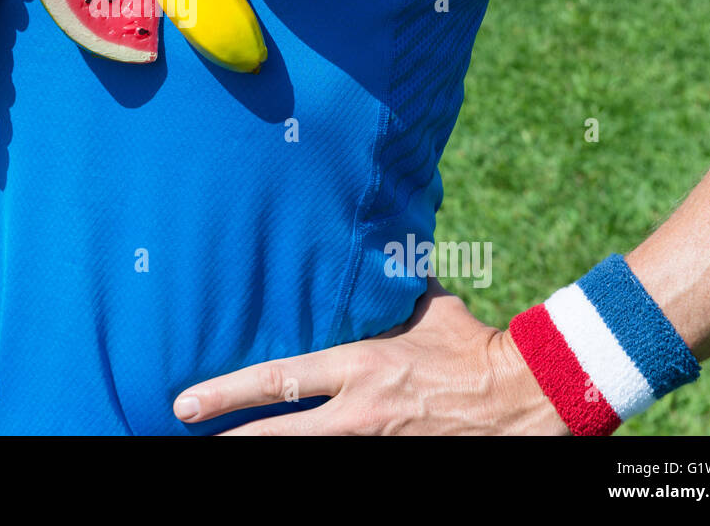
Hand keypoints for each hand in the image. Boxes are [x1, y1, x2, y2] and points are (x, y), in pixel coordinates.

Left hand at [173, 279, 568, 434]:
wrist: (526, 394)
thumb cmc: (471, 343)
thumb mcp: (424, 306)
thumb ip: (385, 284)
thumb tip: (368, 245)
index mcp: (359, 364)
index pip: (279, 380)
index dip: (227, 393)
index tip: (185, 402)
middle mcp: (360, 411)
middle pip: (279, 434)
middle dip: (229, 439)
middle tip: (183, 436)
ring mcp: (379, 443)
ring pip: (307, 456)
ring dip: (265, 453)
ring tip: (219, 455)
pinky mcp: (399, 462)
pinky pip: (344, 464)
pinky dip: (317, 462)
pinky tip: (285, 461)